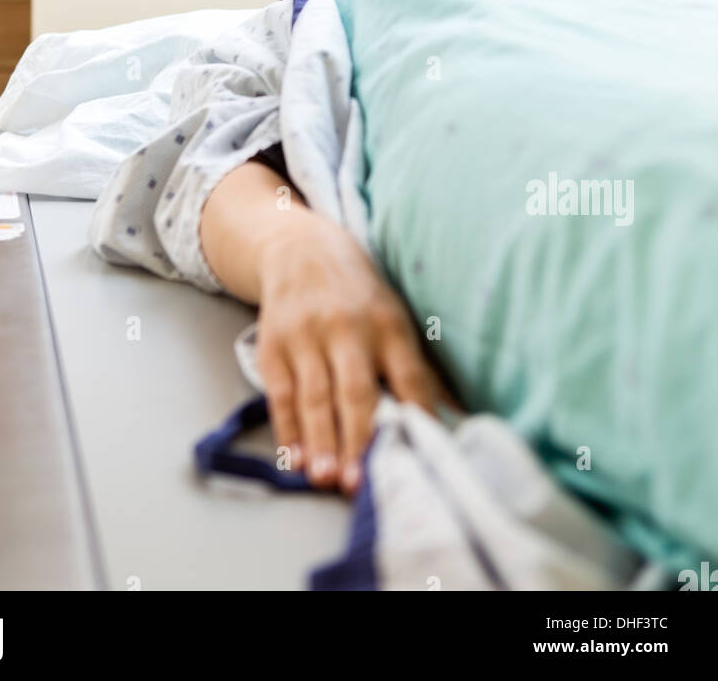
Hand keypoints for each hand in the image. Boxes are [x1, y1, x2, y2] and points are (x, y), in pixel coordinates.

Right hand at [256, 212, 459, 495]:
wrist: (300, 249)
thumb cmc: (358, 296)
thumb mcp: (394, 316)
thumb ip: (417, 367)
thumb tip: (456, 417)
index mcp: (388, 324)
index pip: (409, 375)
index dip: (419, 414)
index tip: (425, 452)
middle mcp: (347, 328)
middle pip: (356, 389)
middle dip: (358, 437)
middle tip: (359, 482)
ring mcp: (307, 335)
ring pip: (314, 396)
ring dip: (321, 440)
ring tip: (326, 478)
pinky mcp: (274, 345)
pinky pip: (280, 393)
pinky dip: (286, 429)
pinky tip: (294, 456)